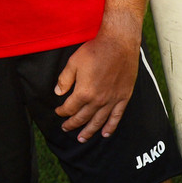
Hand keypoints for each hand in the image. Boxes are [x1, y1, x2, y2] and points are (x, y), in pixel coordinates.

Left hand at [54, 21, 140, 142]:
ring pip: (99, 121)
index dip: (62, 112)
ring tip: (82, 138)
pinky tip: (105, 134)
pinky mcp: (123, 97)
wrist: (119, 43)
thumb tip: (58, 94)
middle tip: (66, 128)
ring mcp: (112, 100)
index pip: (70, 107)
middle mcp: (98, 100)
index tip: (58, 112)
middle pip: (83, 117)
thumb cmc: (95, 50)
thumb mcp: (73, 62)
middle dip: (72, 124)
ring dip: (89, 131)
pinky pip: (116, 116)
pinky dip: (111, 127)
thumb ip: (64, 80)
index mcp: (84, 92)